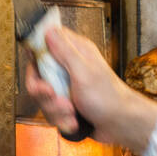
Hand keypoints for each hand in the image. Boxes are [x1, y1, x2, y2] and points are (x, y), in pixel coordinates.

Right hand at [25, 26, 156, 153]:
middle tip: (54, 96)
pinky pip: (52, 113)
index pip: (45, 44)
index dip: (35, 57)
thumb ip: (64, 51)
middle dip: (43, 93)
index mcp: (75, 53)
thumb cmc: (108, 97)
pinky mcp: (67, 105)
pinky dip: (62, 120)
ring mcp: (67, 88)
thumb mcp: (83, 72)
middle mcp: (69, 68)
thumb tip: (49, 29)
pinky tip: (75, 121)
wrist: (121, 125)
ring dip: (55, 110)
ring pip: (44, 98)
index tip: (38, 72)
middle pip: (38, 76)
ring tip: (71, 112)